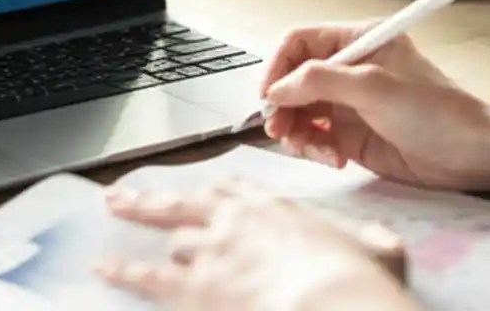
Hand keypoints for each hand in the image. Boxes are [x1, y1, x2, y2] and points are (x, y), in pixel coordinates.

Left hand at [96, 180, 416, 310]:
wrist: (328, 304)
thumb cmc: (355, 282)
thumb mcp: (377, 252)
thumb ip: (373, 243)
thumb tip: (385, 243)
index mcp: (276, 208)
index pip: (237, 189)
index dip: (220, 190)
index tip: (209, 190)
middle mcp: (236, 221)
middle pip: (188, 204)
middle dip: (156, 200)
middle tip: (128, 196)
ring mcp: (211, 251)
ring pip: (171, 237)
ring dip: (145, 230)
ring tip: (116, 217)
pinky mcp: (192, 287)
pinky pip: (149, 277)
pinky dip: (123, 272)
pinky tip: (104, 268)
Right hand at [262, 23, 489, 188]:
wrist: (469, 154)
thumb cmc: (436, 111)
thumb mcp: (373, 87)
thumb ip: (319, 81)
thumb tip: (277, 89)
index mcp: (357, 40)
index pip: (299, 43)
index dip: (278, 67)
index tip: (269, 95)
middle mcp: (348, 68)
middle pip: (292, 80)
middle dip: (283, 105)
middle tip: (280, 129)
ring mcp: (348, 103)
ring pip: (298, 112)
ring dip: (297, 132)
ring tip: (315, 149)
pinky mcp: (350, 134)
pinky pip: (314, 138)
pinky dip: (315, 149)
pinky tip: (334, 159)